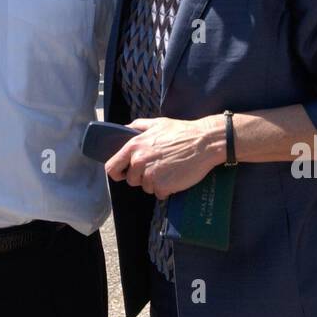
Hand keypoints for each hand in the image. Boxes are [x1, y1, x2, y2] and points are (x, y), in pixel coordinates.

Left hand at [104, 116, 221, 199]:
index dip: (117, 172)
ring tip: (168, 169)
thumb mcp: (157, 123)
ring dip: (155, 182)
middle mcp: (139, 162)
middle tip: (157, 167)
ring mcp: (150, 176)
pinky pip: (159, 193)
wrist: (204, 142)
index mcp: (134, 146)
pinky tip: (175, 176)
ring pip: (146, 187)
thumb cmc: (182, 132)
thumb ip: (137, 126)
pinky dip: (167, 188)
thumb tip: (124, 129)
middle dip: (141, 176)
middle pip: (131, 180)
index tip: (124, 173)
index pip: (112, 167)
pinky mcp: (163, 186)